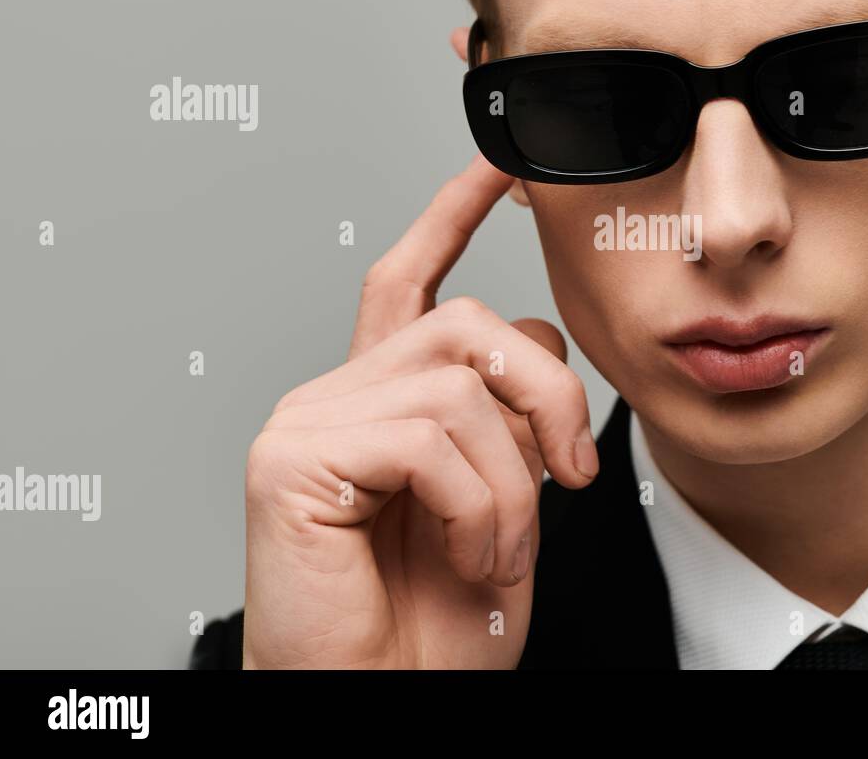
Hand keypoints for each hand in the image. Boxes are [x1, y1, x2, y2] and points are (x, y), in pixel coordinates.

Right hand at [242, 46, 597, 666]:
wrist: (389, 703)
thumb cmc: (438, 625)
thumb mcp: (506, 498)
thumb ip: (509, 412)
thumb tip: (536, 339)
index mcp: (386, 401)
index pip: (411, 282)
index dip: (453, 217)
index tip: (494, 166)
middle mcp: (339, 396)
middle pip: (470, 324)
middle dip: (550, 396)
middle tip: (575, 477)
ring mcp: (309, 420)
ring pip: (461, 382)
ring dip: (513, 483)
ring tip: (498, 549)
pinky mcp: (292, 456)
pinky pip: (428, 436)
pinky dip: (479, 506)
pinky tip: (466, 553)